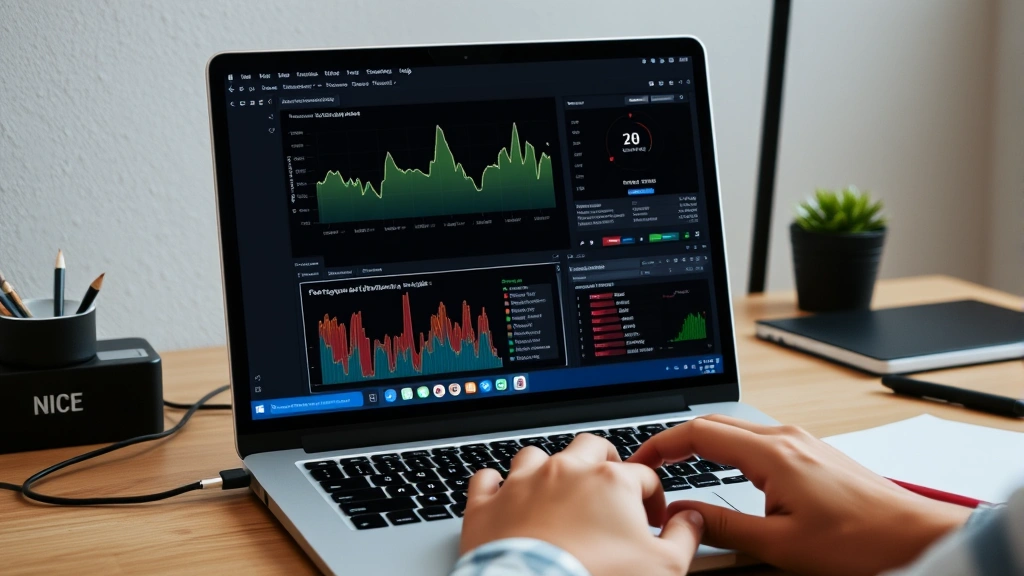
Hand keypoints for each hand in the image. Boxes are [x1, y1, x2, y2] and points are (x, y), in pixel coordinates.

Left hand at [461, 434, 704, 575]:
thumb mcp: (663, 568)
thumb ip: (685, 537)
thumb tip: (694, 520)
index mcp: (610, 480)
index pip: (643, 476)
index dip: (653, 498)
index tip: (652, 521)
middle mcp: (564, 471)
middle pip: (589, 447)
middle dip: (603, 462)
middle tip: (609, 487)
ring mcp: (521, 484)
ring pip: (536, 456)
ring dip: (548, 469)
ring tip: (557, 492)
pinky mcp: (486, 505)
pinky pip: (486, 479)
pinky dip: (495, 486)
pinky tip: (504, 498)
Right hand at [629, 415, 970, 575]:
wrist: (916, 536)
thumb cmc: (860, 541)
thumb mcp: (780, 544)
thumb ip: (723, 527)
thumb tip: (683, 516)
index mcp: (772, 453)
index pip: (698, 433)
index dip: (660, 444)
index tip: (640, 463)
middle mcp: (785, 437)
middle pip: (713, 423)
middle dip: (675, 441)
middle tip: (651, 468)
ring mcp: (801, 441)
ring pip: (736, 430)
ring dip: (702, 445)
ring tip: (681, 470)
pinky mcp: (812, 452)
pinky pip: (757, 440)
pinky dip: (728, 451)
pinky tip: (725, 472)